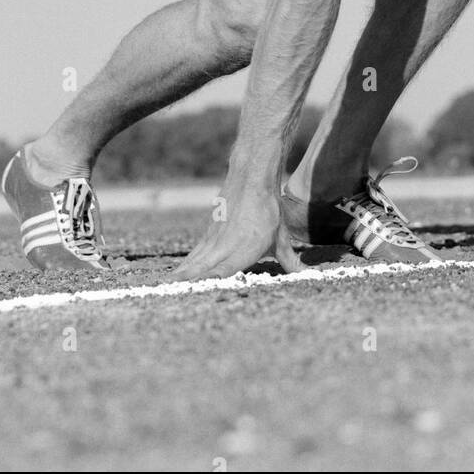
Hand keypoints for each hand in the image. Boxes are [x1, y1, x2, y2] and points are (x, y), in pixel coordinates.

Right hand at [172, 185, 302, 280]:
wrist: (251, 179)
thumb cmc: (269, 210)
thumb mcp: (282, 238)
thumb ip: (291, 260)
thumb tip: (307, 273)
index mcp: (245, 247)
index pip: (226, 268)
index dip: (214, 278)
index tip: (201, 287)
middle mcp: (226, 245)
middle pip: (203, 267)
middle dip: (189, 282)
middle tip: (172, 295)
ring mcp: (215, 239)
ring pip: (195, 260)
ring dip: (182, 275)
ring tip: (166, 288)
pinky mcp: (209, 234)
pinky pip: (195, 253)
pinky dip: (184, 265)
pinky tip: (175, 275)